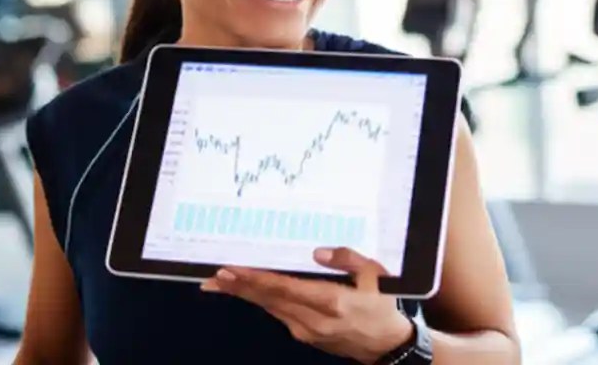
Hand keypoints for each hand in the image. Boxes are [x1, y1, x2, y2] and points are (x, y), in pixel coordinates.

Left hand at [202, 247, 413, 364]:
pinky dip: (259, 301)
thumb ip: (347, 259)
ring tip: (219, 282)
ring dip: (244, 294)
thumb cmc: (381, 306)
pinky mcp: (304, 335)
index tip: (232, 270)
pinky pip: (277, 313)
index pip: (284, 287)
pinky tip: (246, 291)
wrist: (386, 345)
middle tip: (212, 276)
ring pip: (269, 308)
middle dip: (238, 287)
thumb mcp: (376, 274)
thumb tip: (317, 252)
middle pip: (269, 300)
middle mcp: (313, 319)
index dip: (255, 279)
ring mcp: (306, 330)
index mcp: (331, 301)